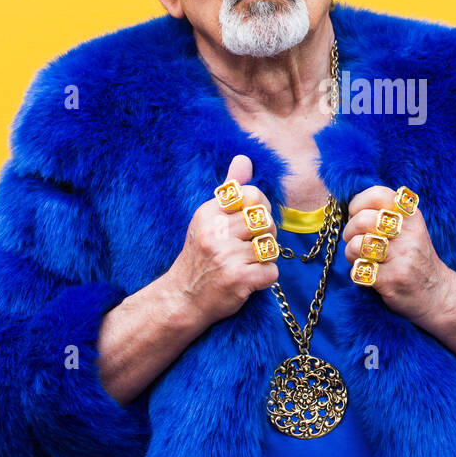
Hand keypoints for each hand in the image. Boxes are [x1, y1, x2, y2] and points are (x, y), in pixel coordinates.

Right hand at [166, 154, 279, 321]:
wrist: (183, 298)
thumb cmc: (201, 256)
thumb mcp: (209, 219)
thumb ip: (230, 191)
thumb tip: (244, 158)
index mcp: (209, 213)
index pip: (253, 196)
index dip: (261, 209)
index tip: (251, 222)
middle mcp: (216, 232)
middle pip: (267, 221)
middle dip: (267, 234)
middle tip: (251, 246)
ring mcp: (227, 256)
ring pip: (271, 247)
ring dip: (265, 258)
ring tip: (247, 262)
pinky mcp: (238, 279)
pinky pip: (272, 272)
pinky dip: (265, 278)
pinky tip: (248, 280)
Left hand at [341, 185, 451, 321]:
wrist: (438, 294)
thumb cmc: (416, 259)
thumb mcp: (411, 229)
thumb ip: (387, 214)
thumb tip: (351, 207)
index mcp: (411, 216)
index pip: (376, 194)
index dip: (358, 204)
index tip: (357, 215)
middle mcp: (409, 233)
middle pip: (362, 219)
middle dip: (349, 231)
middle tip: (356, 240)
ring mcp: (401, 257)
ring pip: (355, 245)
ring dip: (350, 253)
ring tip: (362, 258)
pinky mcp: (392, 279)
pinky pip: (358, 270)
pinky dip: (357, 273)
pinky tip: (369, 274)